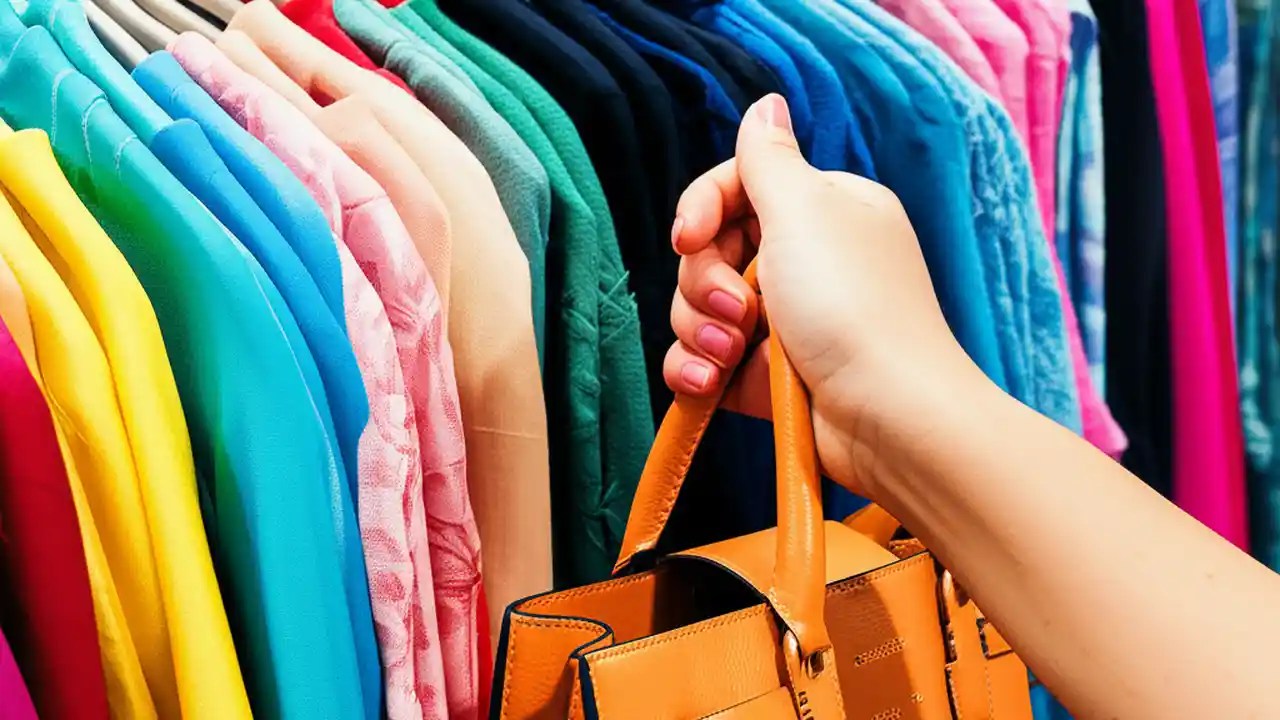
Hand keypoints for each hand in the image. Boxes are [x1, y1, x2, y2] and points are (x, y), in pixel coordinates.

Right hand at [665, 94, 991, 496]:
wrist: (886, 416)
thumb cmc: (852, 306)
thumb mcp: (806, 212)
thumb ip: (769, 159)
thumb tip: (765, 104)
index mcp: (823, 209)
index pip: (735, 188)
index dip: (701, 210)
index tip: (688, 237)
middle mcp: (803, 260)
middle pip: (707, 251)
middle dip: (705, 283)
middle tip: (741, 312)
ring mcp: (781, 321)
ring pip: (698, 309)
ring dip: (701, 330)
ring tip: (732, 356)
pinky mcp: (760, 376)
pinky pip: (702, 361)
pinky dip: (696, 371)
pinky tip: (707, 384)